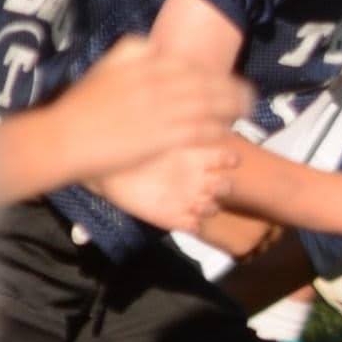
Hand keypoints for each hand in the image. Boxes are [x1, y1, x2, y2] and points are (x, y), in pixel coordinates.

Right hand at [55, 38, 249, 173]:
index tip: (228, 76)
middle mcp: (158, 84)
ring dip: (231, 107)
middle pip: (206, 83)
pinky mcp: (162, 136)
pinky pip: (198, 130)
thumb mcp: (105, 66)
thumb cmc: (81, 106)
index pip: (191, 64)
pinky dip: (216, 130)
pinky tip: (227, 132)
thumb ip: (131, 50)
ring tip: (248, 111)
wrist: (65, 138)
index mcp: (144, 65)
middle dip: (231, 88)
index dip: (214, 71)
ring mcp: (162, 110)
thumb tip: (152, 42)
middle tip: (251, 94)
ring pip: (207, 105)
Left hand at [94, 140, 241, 231]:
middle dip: (224, 187)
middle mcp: (196, 179)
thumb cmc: (135, 148)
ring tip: (197, 203)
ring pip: (212, 207)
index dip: (231, 159)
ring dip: (209, 207)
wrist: (109, 169)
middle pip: (225, 186)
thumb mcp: (159, 135)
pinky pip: (193, 226)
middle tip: (213, 183)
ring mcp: (185, 199)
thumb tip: (199, 115)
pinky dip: (194, 224)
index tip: (230, 159)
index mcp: (197, 157)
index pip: (226, 158)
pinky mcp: (172, 217)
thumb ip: (181, 130)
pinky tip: (187, 218)